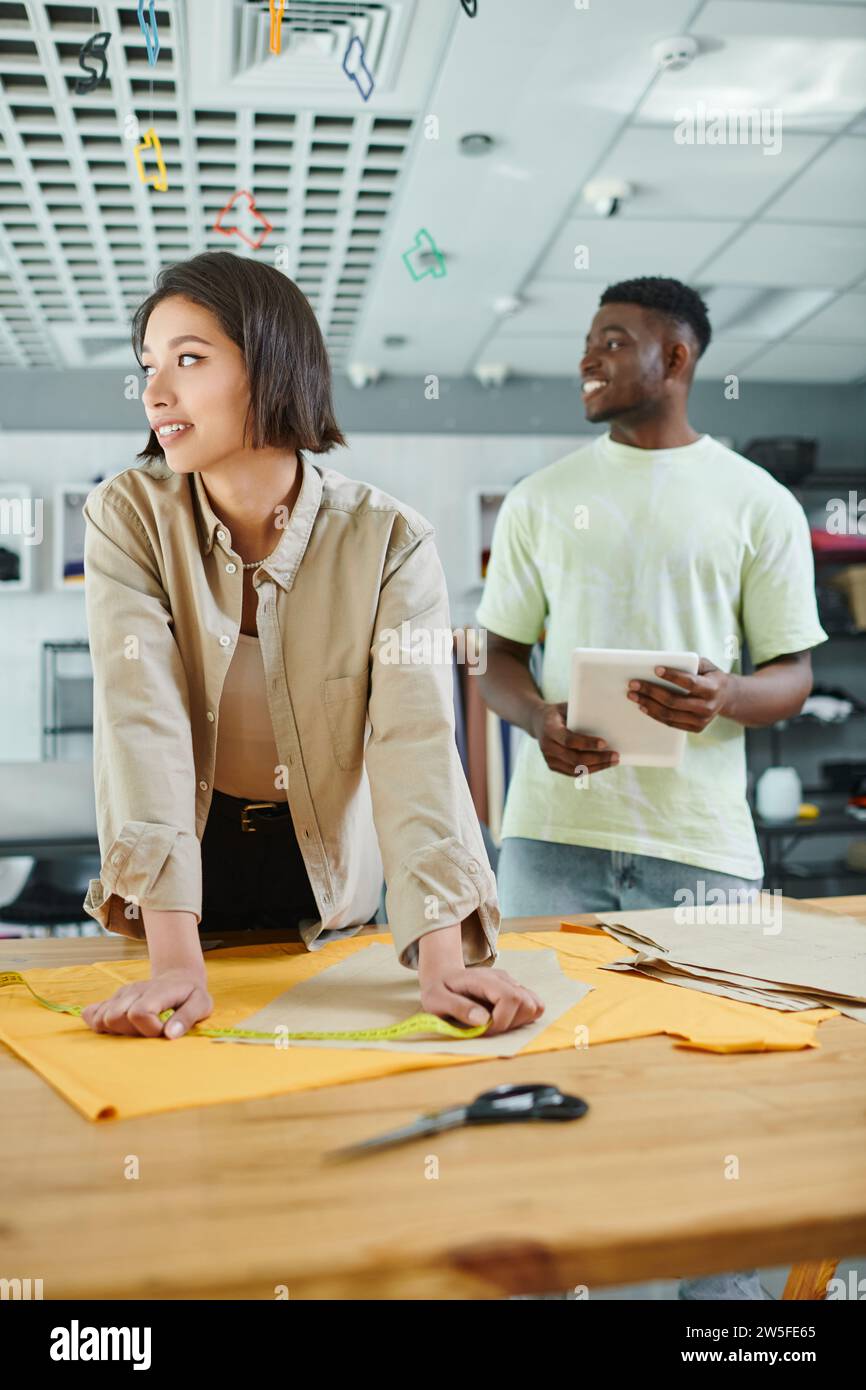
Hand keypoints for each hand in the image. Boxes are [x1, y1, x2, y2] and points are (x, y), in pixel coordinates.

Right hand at [80, 968, 212, 1038]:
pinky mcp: (113, 1000)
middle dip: (131, 1032)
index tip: (164, 1031)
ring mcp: (121, 994)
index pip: (139, 1013)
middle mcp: (134, 990)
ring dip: (116, 1031)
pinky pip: (92, 1014)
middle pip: (115, 1017)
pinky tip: (118, 1029)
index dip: (150, 1029)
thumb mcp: (201, 1004)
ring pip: (101, 1018)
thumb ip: (187, 1018)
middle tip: (149, 1031)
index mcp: (157, 991)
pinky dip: (99, 1025)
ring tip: (136, 1030)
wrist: (178, 978)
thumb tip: (170, 1034)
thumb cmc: (190, 995)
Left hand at [419, 966, 544, 1035]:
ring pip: (534, 1005)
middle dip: (510, 1024)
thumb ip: (457, 1008)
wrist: (443, 977)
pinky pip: (534, 1006)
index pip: (510, 998)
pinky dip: (523, 1018)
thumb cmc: (438, 990)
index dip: (501, 1022)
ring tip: (497, 1024)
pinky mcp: (515, 990)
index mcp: (483, 979)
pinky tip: (504, 1020)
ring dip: (519, 1022)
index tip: (483, 1031)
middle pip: (526, 1003)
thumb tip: (483, 1020)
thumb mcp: (436, 1000)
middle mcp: (502, 978)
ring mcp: (511, 983)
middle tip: (489, 1029)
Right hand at [531, 701, 618, 775]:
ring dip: (596, 767)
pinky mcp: (552, 766)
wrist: (538, 722)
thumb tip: (607, 719)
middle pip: (574, 758)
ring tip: (612, 761)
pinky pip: (573, 772)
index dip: (587, 744)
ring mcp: (548, 758)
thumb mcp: (567, 707)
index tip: (605, 743)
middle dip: (598, 759)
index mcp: (550, 728)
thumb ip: (581, 714)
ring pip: (575, 769)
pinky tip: (602, 765)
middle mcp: (547, 746)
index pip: (569, 740)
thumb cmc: (560, 712)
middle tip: (615, 756)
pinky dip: (589, 770)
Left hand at [627, 658, 730, 731]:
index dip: (672, 676)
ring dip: (648, 704)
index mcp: (712, 688)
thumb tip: (663, 661)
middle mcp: (708, 706)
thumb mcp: (706, 665)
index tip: (656, 669)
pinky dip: (654, 715)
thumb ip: (689, 662)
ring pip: (669, 714)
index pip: (689, 683)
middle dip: (651, 691)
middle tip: (633, 684)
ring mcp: (702, 720)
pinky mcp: (696, 728)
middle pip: (674, 701)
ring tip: (633, 695)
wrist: (726, 697)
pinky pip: (671, 723)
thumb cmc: (710, 676)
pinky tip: (643, 706)